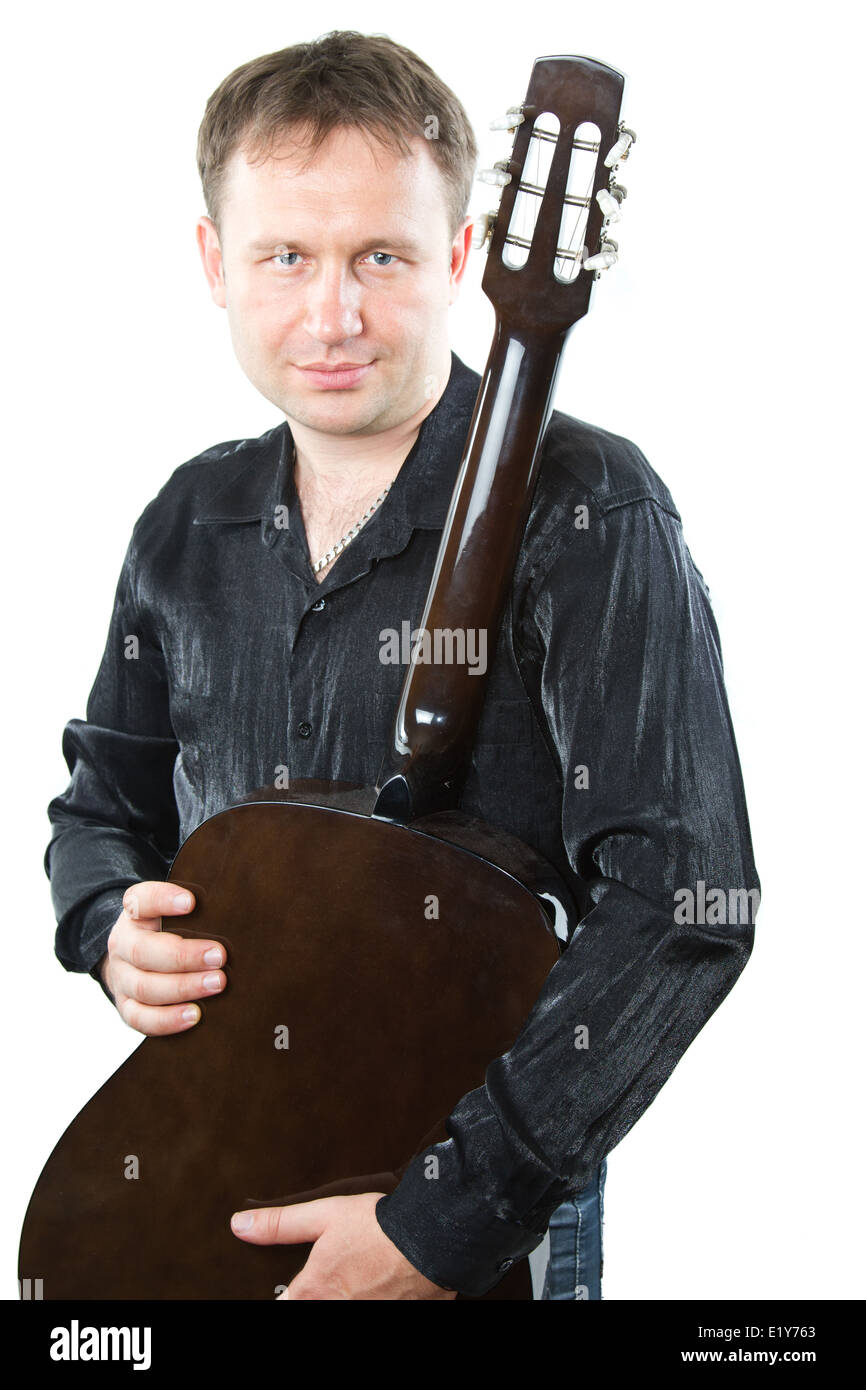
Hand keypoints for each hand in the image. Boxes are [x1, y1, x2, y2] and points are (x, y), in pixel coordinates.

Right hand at [98, 881, 226, 1035]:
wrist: (134, 959)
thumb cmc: (170, 930)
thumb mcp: (175, 910)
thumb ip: (199, 907)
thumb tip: (239, 906)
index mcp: (135, 913)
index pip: (141, 900)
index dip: (163, 900)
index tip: (191, 902)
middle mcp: (122, 944)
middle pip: (143, 951)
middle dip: (183, 956)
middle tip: (219, 956)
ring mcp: (122, 978)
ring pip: (144, 987)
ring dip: (183, 987)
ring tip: (217, 983)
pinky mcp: (126, 1007)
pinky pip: (141, 1018)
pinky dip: (168, 1019)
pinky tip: (196, 1015)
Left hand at [230, 1193, 456, 1300]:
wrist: (432, 1237)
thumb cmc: (378, 1226)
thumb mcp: (323, 1215)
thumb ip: (280, 1225)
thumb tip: (239, 1226)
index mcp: (313, 1292)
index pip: (285, 1304)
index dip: (292, 1294)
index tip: (304, 1283)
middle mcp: (335, 1312)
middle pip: (316, 1308)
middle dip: (324, 1294)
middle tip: (342, 1276)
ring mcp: (365, 1319)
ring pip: (344, 1313)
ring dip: (350, 1297)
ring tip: (362, 1280)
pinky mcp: (395, 1320)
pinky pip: (375, 1314)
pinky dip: (375, 1301)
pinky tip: (382, 1288)